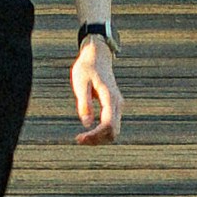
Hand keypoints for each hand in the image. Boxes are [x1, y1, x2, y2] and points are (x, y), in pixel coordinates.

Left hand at [70, 28, 124, 145]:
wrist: (97, 56)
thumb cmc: (86, 68)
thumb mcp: (80, 83)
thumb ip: (84, 103)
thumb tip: (86, 124)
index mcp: (109, 97)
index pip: (108, 124)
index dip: (95, 135)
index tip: (79, 138)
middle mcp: (117, 103)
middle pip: (113, 132)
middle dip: (97, 139)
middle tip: (79, 140)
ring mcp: (118, 105)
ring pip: (114, 131)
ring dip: (100, 138)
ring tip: (82, 138)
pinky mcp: (114, 107)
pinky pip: (111, 125)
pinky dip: (101, 132)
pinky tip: (88, 132)